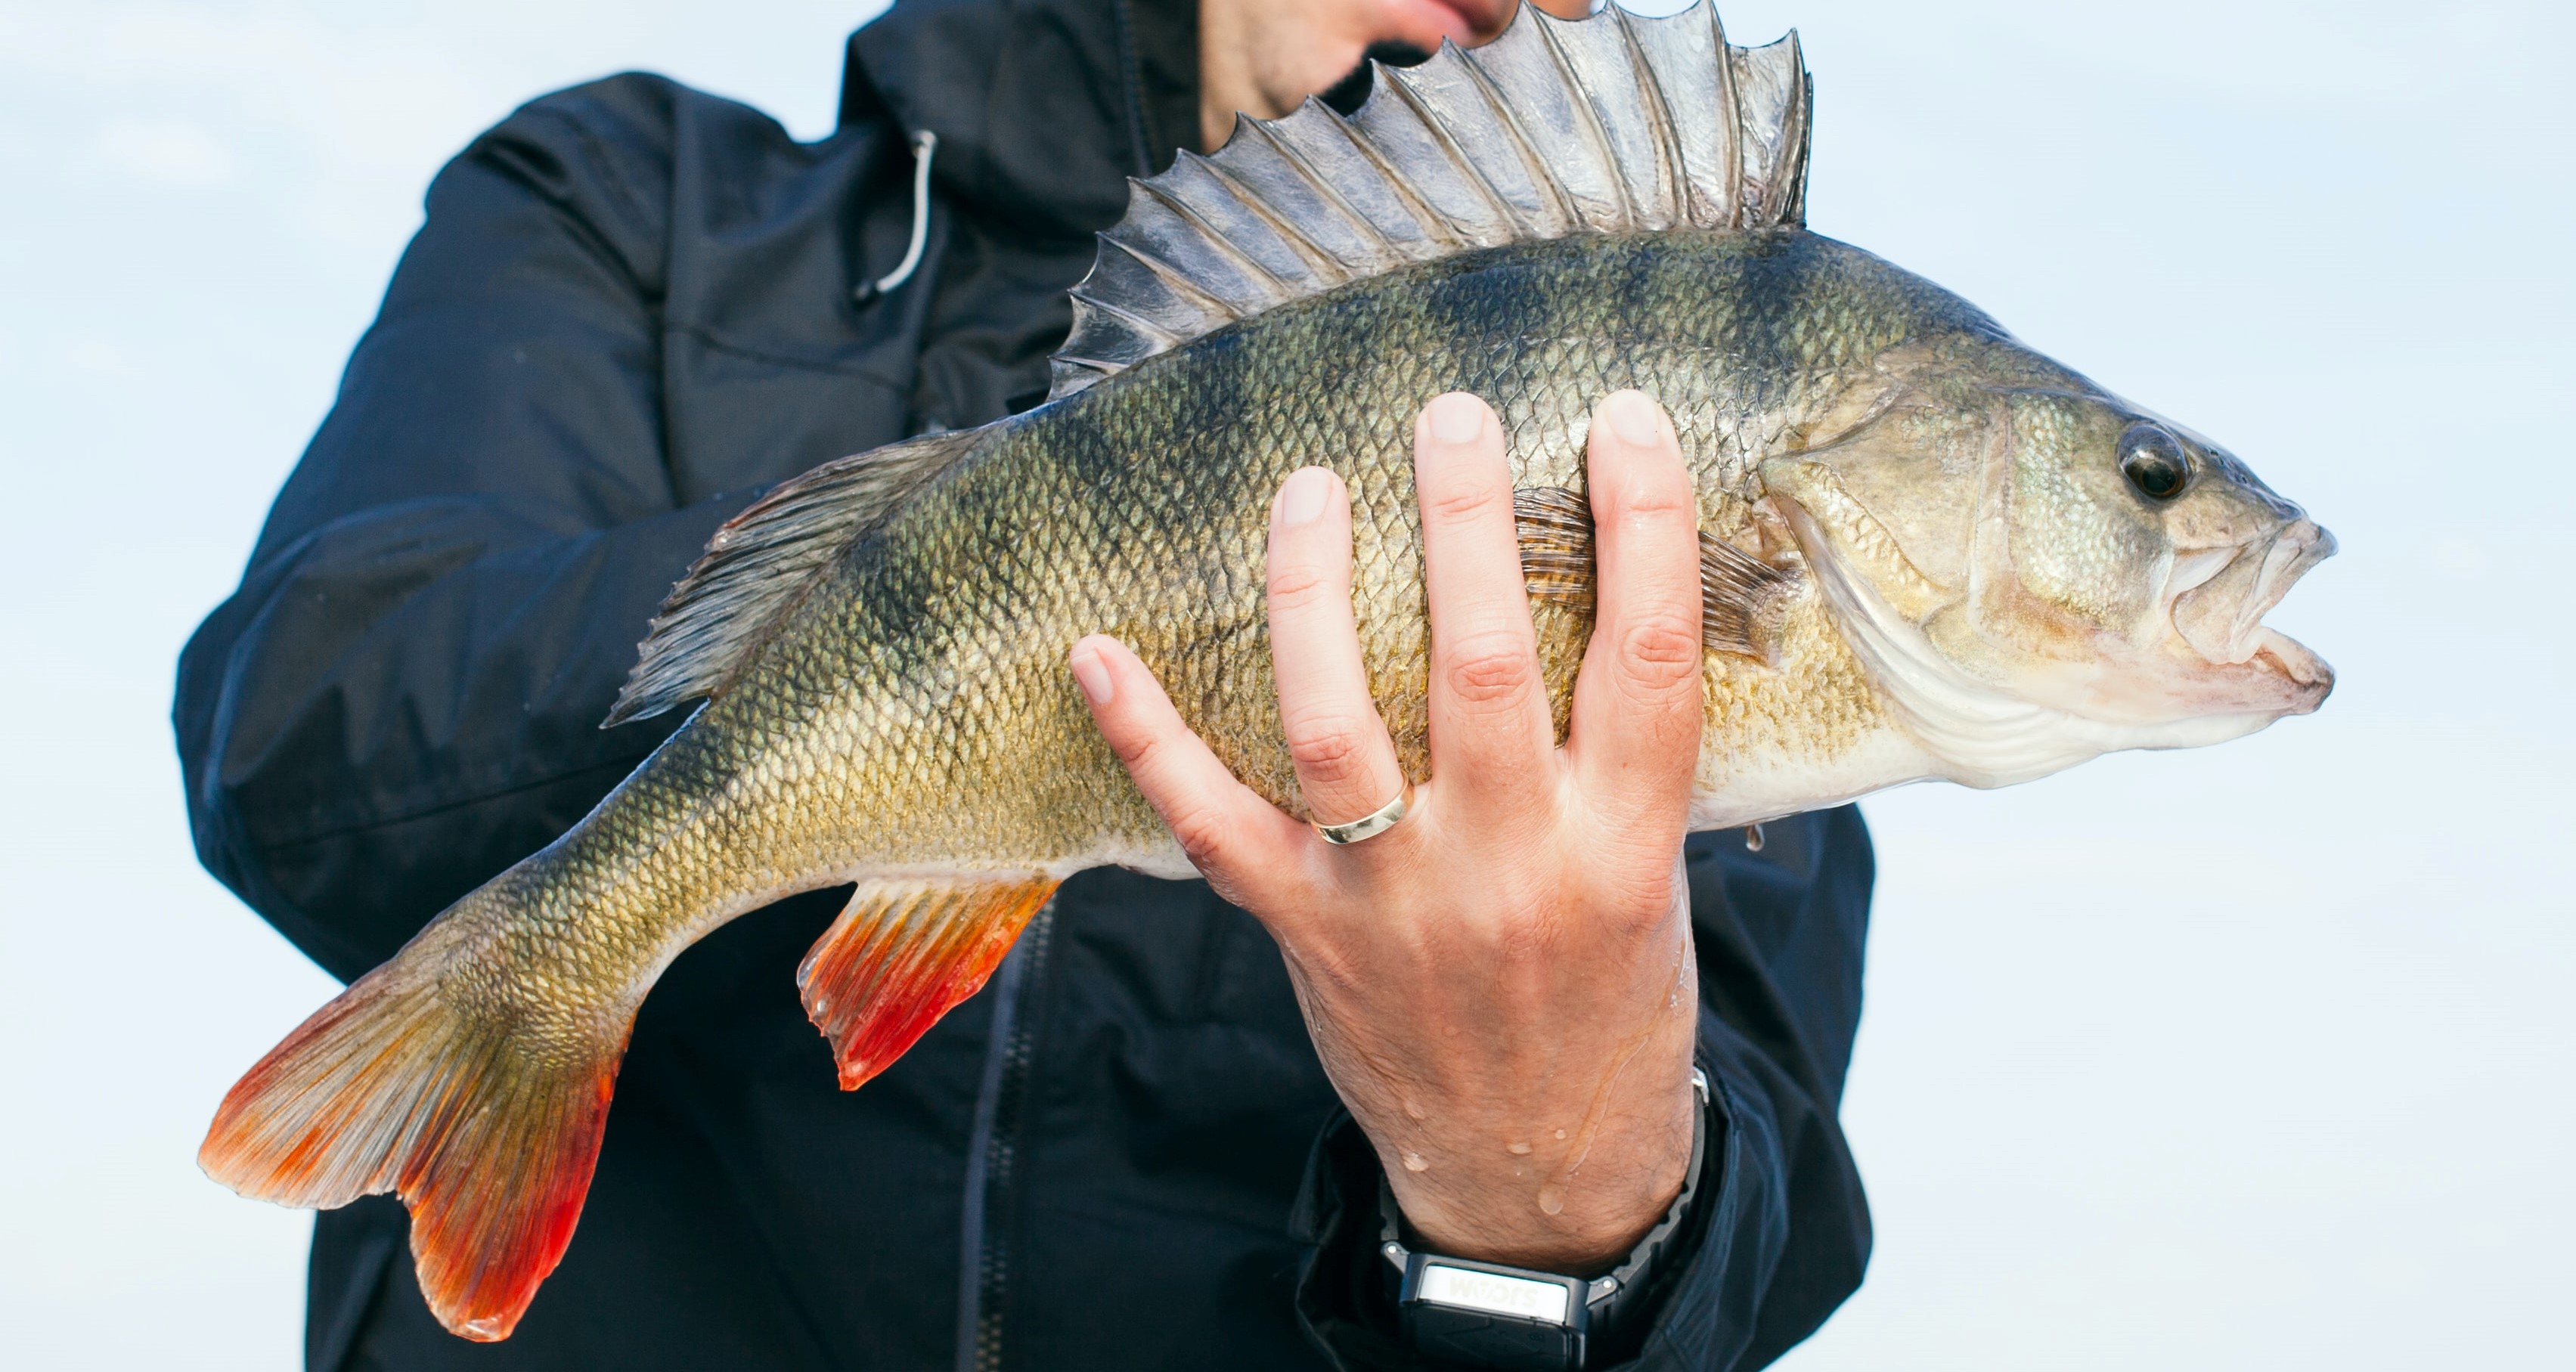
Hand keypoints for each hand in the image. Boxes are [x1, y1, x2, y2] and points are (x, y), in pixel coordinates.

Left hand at [1067, 390, 1703, 1271]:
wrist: (1542, 1168)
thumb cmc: (1609, 998)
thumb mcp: (1658, 874)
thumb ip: (1627, 750)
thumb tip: (1614, 577)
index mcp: (1625, 846)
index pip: (1650, 662)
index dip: (1644, 528)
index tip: (1618, 418)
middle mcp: (1512, 868)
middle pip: (1483, 667)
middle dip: (1464, 522)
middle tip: (1448, 410)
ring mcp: (1397, 904)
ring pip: (1335, 725)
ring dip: (1311, 595)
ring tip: (1306, 486)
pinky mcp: (1306, 932)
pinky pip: (1209, 826)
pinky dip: (1146, 736)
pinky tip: (1097, 649)